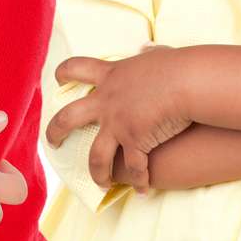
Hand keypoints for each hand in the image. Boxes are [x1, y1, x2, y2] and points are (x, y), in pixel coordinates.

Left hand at [45, 44, 192, 194]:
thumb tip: (147, 49)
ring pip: (96, 157)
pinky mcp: (134, 143)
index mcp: (110, 75)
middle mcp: (107, 102)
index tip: (57, 79)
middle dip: (55, 132)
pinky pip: (133, 169)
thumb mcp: (157, 54)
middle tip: (52, 143)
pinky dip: (140, 182)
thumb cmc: (177, 65)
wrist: (187, 82)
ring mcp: (118, 124)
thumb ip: (148, 54)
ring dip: (96, 173)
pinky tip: (143, 190)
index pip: (76, 68)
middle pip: (67, 118)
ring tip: (100, 183)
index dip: (63, 73)